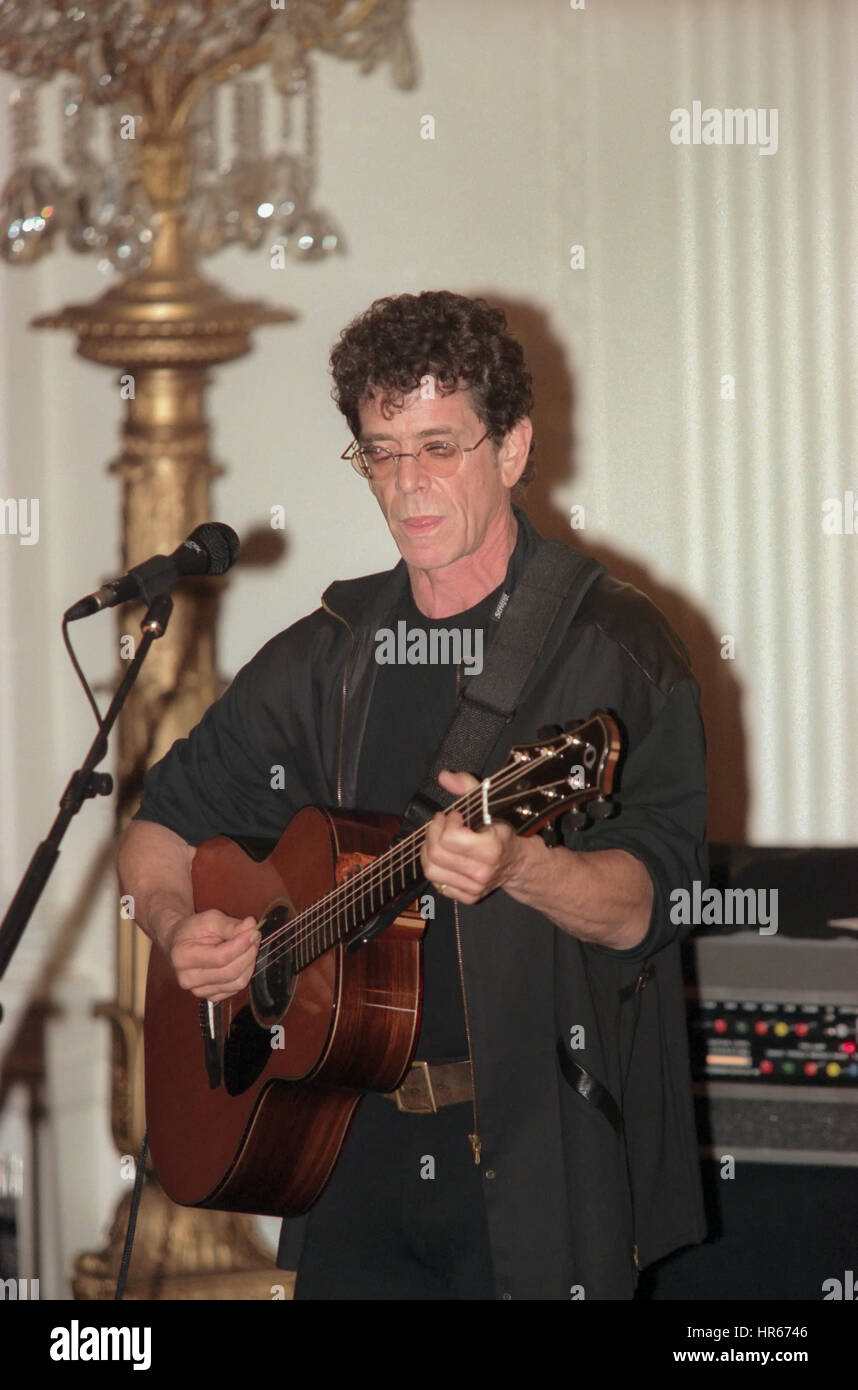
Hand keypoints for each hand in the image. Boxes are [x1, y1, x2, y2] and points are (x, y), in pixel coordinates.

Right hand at [159, 909, 259, 1002]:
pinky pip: (236, 988)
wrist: (180, 943)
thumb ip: (230, 924)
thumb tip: (251, 926)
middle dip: (248, 953)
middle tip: (254, 937)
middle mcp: (188, 978)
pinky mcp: (210, 996)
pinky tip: (240, 959)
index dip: (241, 945)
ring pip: (237, 983)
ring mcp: (198, 990)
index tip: (253, 932)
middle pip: (231, 972)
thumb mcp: (209, 919)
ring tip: (247, 946)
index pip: (220, 958)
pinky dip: (244, 973)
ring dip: (249, 963)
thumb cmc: (193, 930)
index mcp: (183, 957)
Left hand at [420, 769, 528, 904]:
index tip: (454, 815)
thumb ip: (468, 787)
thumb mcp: (491, 805)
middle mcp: (482, 872)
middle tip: (440, 823)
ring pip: (431, 870)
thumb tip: (444, 776)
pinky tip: (445, 856)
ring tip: (437, 839)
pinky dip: (436, 868)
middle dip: (432, 833)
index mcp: (491, 848)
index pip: (449, 838)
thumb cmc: (503, 832)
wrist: (520, 863)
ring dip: (428, 850)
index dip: (445, 823)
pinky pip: (437, 884)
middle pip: (436, 854)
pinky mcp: (469, 897)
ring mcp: (475, 887)